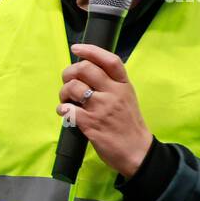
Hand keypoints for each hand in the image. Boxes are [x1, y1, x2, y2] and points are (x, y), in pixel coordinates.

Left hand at [56, 44, 152, 177]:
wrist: (137, 151)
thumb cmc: (129, 125)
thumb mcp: (127, 98)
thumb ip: (111, 84)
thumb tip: (87, 71)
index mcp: (123, 85)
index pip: (109, 60)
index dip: (90, 50)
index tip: (76, 48)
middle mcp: (113, 93)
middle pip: (85, 69)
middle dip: (69, 72)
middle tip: (67, 82)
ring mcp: (101, 108)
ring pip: (73, 87)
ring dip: (63, 92)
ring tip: (66, 100)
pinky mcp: (91, 124)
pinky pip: (68, 109)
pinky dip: (62, 109)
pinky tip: (66, 113)